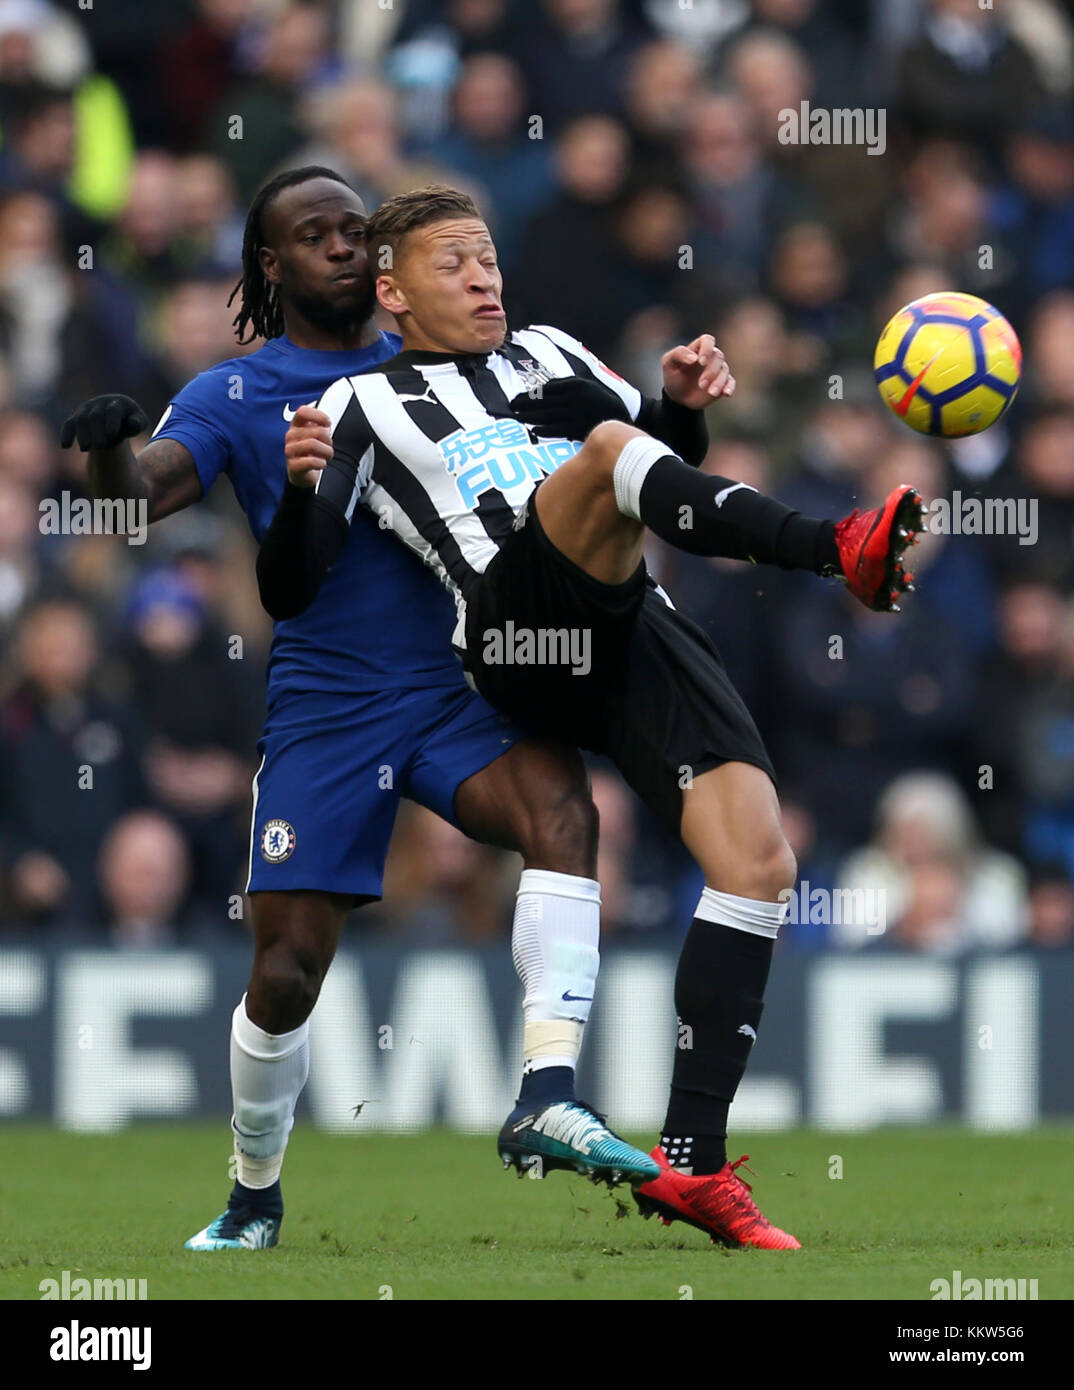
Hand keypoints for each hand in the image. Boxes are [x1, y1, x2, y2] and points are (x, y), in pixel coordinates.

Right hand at [60, 394, 148, 450]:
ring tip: (85, 449)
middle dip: (97, 431)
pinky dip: (66, 434)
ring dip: (82, 434)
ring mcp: (87, 409)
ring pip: (81, 420)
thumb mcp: (139, 422)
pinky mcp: (77, 417)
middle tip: (100, 446)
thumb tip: (133, 424)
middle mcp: (100, 403)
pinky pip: (69, 424)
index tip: (112, 435)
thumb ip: (137, 423)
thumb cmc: (130, 421)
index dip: (112, 422)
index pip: (113, 410)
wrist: (116, 416)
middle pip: (96, 416)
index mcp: (118, 402)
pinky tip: (65, 446)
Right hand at [285, 405, 332, 486]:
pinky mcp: (293, 466)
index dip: (319, 416)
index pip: (303, 411)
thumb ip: (322, 425)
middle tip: (328, 447)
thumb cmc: (312, 451)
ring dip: (327, 452)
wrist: (305, 473)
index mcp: (296, 425)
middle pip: (317, 431)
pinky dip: (321, 463)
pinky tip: (321, 464)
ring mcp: (290, 451)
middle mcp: (290, 436)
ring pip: (313, 444)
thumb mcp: (317, 434)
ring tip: (327, 456)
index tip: (328, 424)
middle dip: (329, 440)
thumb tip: (326, 424)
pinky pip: (311, 461)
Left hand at [511, 376, 629, 438]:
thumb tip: (543, 388)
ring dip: (531, 417)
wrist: (623, 417)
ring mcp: (577, 413)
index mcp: (575, 384)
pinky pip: (559, 429)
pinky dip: (546, 430)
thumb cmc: (602, 400)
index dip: (529, 394)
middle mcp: (574, 398)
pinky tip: (535, 430)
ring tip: (518, 418)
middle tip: (510, 407)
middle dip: (525, 405)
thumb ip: (566, 385)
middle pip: (544, 402)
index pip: (546, 389)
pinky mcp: (580, 428)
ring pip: (548, 415)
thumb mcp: (587, 385)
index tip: (517, 398)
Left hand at [662, 335, 734, 409]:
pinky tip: (726, 393)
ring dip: (719, 382)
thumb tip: (694, 357)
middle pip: (718, 357)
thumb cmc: (673, 375)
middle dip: (711, 371)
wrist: (677, 396)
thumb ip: (679, 354)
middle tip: (701, 384)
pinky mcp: (722, 382)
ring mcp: (717, 370)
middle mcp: (710, 357)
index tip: (700, 362)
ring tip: (710, 392)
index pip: (708, 340)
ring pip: (724, 370)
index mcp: (698, 348)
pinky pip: (730, 382)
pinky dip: (730, 387)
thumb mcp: (668, 362)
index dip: (707, 348)